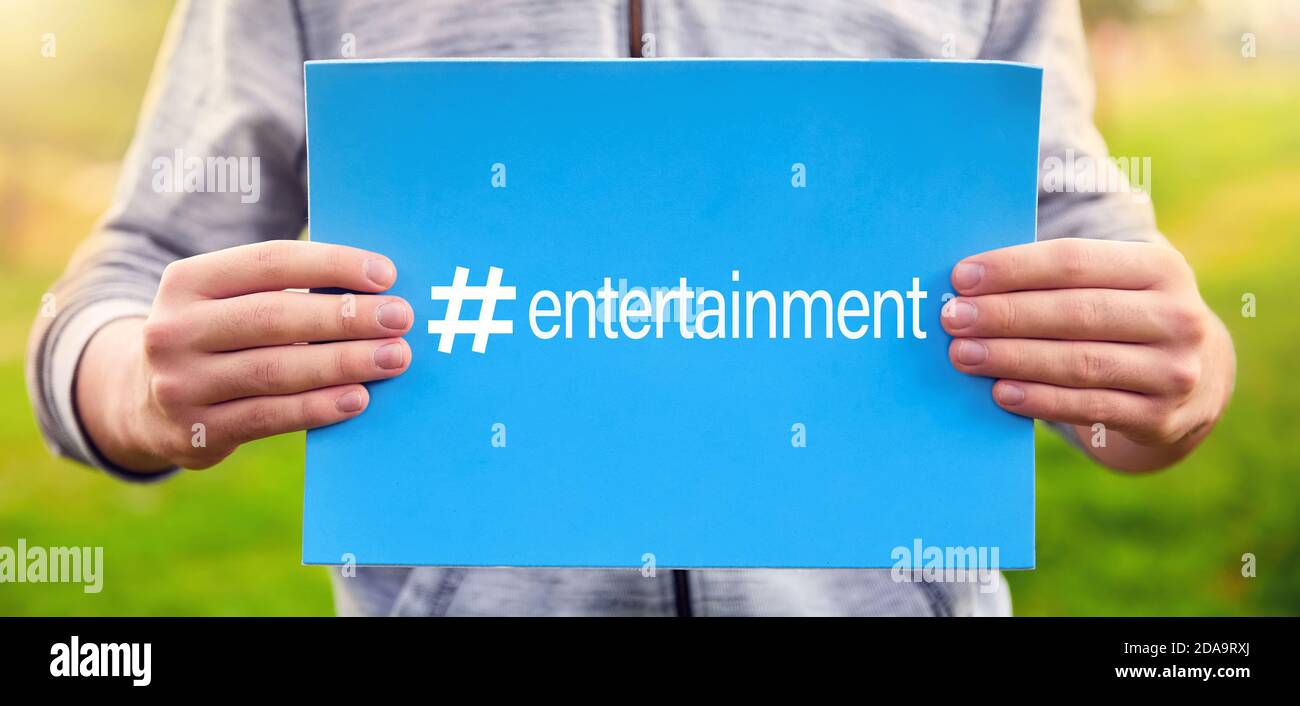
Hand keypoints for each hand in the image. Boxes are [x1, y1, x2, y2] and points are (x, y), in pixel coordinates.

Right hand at [77, 240, 412, 470]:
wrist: (143, 402)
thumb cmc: (220, 337)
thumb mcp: (229, 302)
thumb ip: (285, 290)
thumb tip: (375, 287)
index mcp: (187, 281)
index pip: (269, 262)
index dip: (331, 265)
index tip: (386, 274)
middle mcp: (173, 329)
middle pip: (274, 317)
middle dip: (345, 317)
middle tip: (400, 319)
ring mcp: (179, 383)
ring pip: (275, 370)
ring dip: (343, 362)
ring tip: (394, 358)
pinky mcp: (195, 431)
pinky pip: (268, 416)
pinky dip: (318, 407)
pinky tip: (358, 398)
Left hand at [941, 237, 1234, 471]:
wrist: (1194, 381)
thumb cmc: (1123, 318)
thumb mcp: (1114, 285)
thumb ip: (1057, 277)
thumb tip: (970, 281)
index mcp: (1161, 269)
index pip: (1075, 261)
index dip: (1014, 268)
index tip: (962, 277)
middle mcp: (1177, 317)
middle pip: (1076, 312)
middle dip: (1005, 314)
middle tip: (953, 318)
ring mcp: (1173, 371)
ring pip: (1079, 362)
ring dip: (1013, 358)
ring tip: (963, 354)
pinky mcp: (1159, 417)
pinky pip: (1087, 406)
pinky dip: (1039, 399)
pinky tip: (1000, 392)